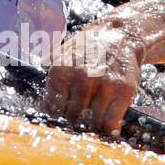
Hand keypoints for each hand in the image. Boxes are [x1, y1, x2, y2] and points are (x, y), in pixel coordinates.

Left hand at [42, 21, 143, 137]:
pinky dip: (108, 128)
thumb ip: (50, 68)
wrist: (121, 35)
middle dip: (74, 120)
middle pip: (72, 116)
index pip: (54, 106)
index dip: (57, 114)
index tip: (62, 116)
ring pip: (91, 121)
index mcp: (62, 69)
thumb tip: (42, 94)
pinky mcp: (123, 91)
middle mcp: (82, 77)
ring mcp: (104, 85)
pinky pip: (111, 121)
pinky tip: (108, 128)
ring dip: (92, 126)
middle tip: (79, 119)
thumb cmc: (90, 46)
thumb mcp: (64, 51)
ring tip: (93, 122)